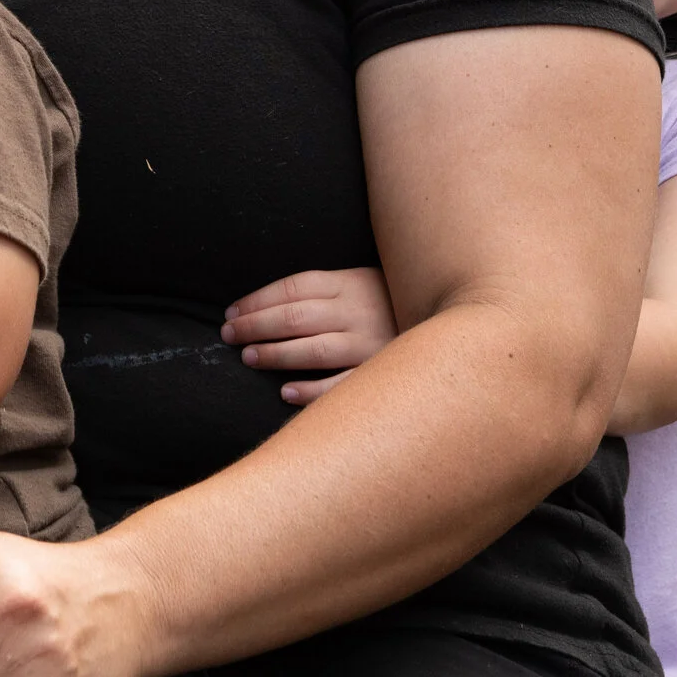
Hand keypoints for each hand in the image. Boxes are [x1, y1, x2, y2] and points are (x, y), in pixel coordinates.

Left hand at [221, 267, 397, 403]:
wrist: (448, 324)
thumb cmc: (389, 305)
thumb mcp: (361, 284)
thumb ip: (324, 291)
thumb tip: (268, 306)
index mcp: (349, 284)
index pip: (293, 288)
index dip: (257, 300)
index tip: (231, 313)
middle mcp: (358, 312)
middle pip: (296, 316)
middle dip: (256, 325)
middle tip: (229, 335)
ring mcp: (370, 345)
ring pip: (314, 350)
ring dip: (276, 354)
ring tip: (248, 358)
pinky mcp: (381, 374)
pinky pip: (341, 385)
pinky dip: (312, 390)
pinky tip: (286, 393)